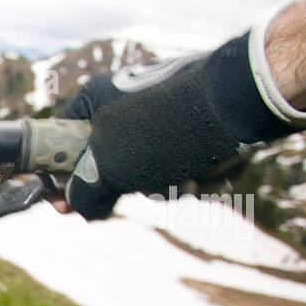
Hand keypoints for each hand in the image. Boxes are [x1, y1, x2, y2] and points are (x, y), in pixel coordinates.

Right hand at [58, 3, 305, 219]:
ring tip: (185, 178)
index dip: (57, 177)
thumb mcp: (108, 166)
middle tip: (138, 189)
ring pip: (144, 171)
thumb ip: (83, 190)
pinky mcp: (192, 129)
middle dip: (124, 186)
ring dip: (163, 186)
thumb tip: (79, 206)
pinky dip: (189, 178)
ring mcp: (161, 116)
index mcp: (95, 99)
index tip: (62, 205)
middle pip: (104, 163)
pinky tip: (206, 172)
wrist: (248, 102)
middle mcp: (126, 103)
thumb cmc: (169, 129)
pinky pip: (177, 166)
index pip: (58, 142)